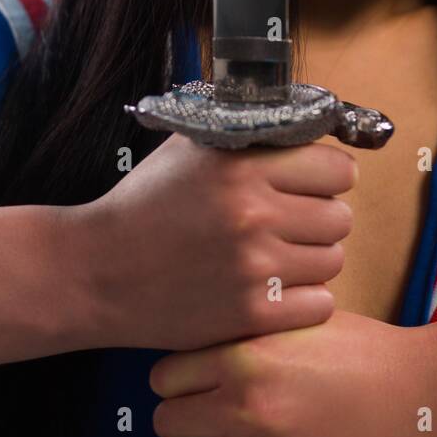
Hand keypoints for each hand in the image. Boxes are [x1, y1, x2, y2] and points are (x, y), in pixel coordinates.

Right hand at [78, 133, 355, 350]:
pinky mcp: (252, 314)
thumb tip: (308, 122)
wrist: (96, 271)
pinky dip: (303, 300)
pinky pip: (320, 304)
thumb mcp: (192, 148)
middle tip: (289, 224)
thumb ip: (252, 133)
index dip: (326, 177)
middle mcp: (255, 214)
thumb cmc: (145, 204)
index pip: (338, 169)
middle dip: (319, 219)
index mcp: (244, 166)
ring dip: (311, 259)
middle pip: (340, 217)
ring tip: (276, 256)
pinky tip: (274, 289)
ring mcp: (255, 267)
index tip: (309, 185)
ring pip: (333, 260)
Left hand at [149, 310, 436, 436]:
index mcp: (244, 358)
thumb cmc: (363, 354)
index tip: (197, 383)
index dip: (180, 379)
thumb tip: (191, 355)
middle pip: (164, 422)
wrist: (418, 398)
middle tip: (209, 414)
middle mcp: (242, 409)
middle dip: (183, 416)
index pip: (163, 377)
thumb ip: (243, 336)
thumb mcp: (297, 323)